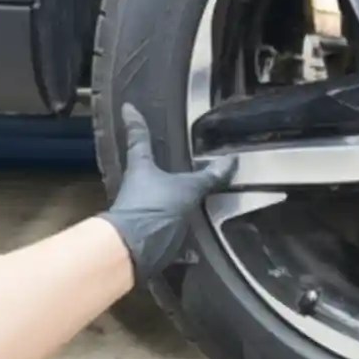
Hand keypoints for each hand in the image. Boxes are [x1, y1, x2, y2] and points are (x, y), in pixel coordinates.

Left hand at [100, 103, 237, 281]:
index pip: (139, 139)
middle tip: (168, 150)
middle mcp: (136, 185)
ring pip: (156, 194)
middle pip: (145, 167)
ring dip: (170, 192)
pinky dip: (180, 222)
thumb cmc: (154, 209)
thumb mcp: (187, 190)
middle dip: (156, 161)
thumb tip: (230, 161)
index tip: (128, 107)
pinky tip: (194, 231)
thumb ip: (208, 178)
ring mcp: (139, 208)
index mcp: (141, 167)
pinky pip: (166, 220)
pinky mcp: (146, 230)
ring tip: (190, 189)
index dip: (135, 122)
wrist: (132, 251)